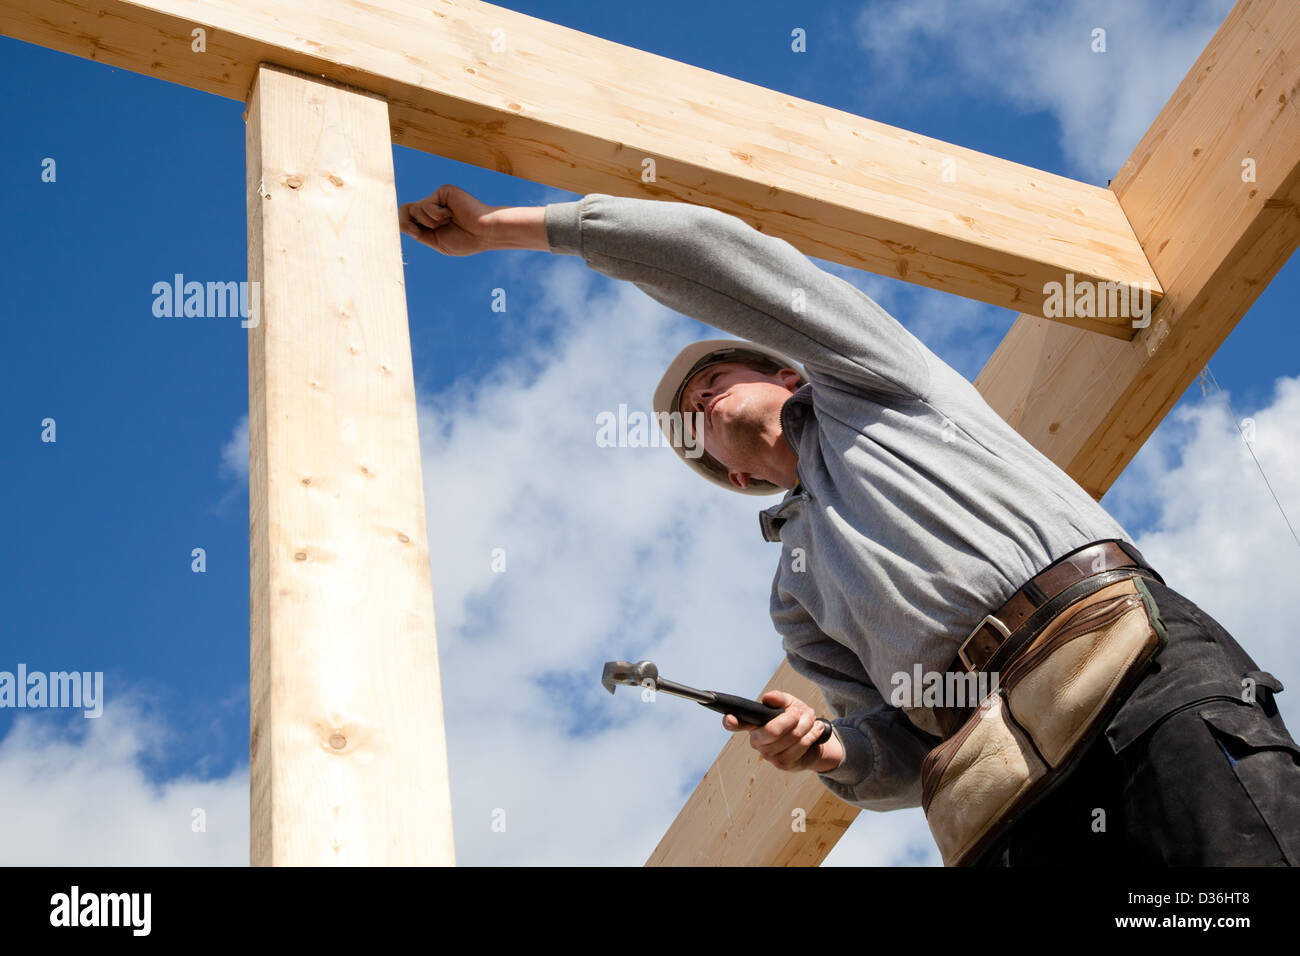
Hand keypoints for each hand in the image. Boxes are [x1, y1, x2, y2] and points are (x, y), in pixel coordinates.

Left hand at [398, 184, 499, 255]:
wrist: (484, 233)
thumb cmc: (466, 240)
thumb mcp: (437, 242)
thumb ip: (420, 233)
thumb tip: (402, 224)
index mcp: (431, 222)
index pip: (408, 219)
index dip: (404, 225)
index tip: (415, 233)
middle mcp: (432, 208)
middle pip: (405, 210)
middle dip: (407, 222)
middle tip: (420, 231)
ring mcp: (437, 199)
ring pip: (415, 208)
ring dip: (429, 222)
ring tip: (447, 222)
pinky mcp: (443, 192)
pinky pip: (427, 204)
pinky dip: (437, 215)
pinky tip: (451, 215)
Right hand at [722, 690, 842, 772]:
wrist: (813, 739)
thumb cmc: (796, 720)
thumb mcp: (789, 703)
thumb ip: (779, 698)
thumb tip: (768, 698)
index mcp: (754, 724)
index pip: (737, 724)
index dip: (731, 721)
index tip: (729, 718)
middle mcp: (757, 741)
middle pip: (773, 730)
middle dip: (793, 718)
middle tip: (801, 712)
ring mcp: (769, 755)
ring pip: (792, 736)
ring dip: (807, 724)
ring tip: (811, 720)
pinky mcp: (783, 764)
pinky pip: (801, 746)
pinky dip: (812, 735)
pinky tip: (816, 730)